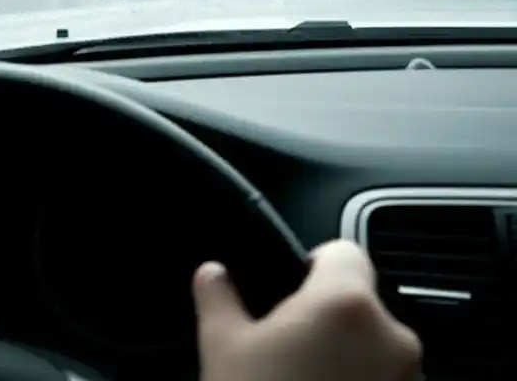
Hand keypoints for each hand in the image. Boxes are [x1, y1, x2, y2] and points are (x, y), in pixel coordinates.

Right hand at [194, 240, 420, 380]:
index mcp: (343, 302)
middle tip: (285, 342)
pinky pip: (384, 379)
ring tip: (302, 378)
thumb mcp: (221, 346)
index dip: (313, 262)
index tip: (290, 285)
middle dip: (325, 315)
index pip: (343, 250)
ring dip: (347, 353)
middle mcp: (390, 335)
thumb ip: (217, 296)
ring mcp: (407, 377)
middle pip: (359, 301)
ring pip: (374, 344)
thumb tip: (211, 273)